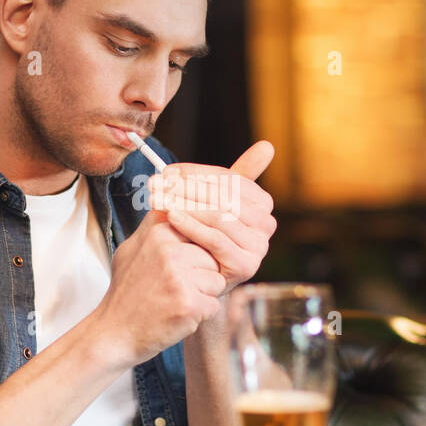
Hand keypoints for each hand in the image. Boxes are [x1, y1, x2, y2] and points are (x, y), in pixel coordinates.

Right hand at [93, 208, 227, 367]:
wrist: (113, 333)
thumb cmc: (127, 291)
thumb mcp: (134, 248)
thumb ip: (157, 225)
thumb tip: (174, 203)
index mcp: (159, 231)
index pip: (202, 232)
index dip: (195, 255)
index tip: (179, 267)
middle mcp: (169, 250)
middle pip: (213, 257)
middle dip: (201, 275)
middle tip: (172, 288)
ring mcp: (179, 276)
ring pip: (217, 281)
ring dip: (202, 295)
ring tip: (174, 300)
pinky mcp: (188, 303)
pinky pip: (215, 305)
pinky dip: (200, 315)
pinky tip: (176, 315)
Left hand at [146, 141, 276, 296]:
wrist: (190, 280)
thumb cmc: (198, 236)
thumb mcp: (212, 203)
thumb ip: (233, 176)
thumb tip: (268, 146)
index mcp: (261, 203)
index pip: (228, 179)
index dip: (195, 174)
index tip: (166, 172)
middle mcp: (265, 225)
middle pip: (224, 197)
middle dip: (187, 188)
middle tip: (157, 183)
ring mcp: (258, 247)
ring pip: (220, 216)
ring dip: (186, 204)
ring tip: (160, 199)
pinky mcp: (246, 266)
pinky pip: (217, 240)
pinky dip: (192, 226)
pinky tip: (172, 217)